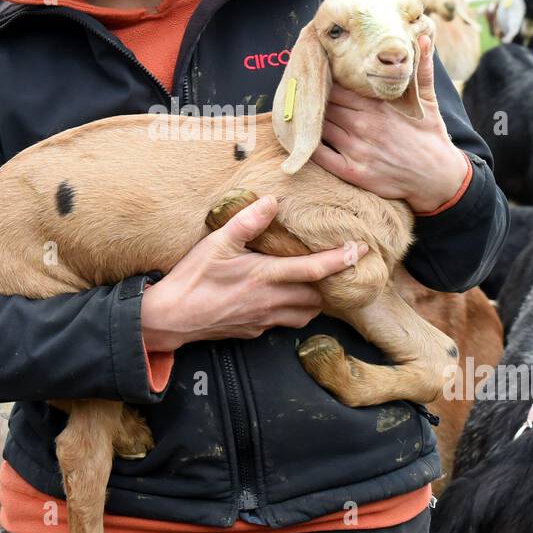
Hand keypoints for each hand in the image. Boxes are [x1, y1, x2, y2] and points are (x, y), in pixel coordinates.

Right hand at [140, 195, 366, 353]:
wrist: (171, 319)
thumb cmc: (192, 278)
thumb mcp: (216, 243)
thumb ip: (246, 222)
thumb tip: (271, 201)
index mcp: (265, 276)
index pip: (314, 270)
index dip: (340, 260)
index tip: (360, 251)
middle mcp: (271, 301)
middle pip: (318, 296)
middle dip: (334, 284)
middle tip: (344, 267)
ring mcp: (264, 319)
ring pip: (307, 314)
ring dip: (318, 300)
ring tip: (321, 284)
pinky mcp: (255, 330)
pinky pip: (287, 323)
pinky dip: (298, 312)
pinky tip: (290, 299)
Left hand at [310, 36, 468, 213]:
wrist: (438, 178)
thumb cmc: (431, 136)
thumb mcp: (429, 100)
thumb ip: (423, 69)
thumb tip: (425, 37)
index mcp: (379, 106)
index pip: (341, 87)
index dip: (326, 79)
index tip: (316, 72)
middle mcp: (365, 126)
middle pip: (327, 105)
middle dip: (315, 97)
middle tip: (302, 89)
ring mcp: (357, 150)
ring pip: (321, 128)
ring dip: (308, 119)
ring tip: (298, 111)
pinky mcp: (353, 172)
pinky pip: (322, 157)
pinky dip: (308, 146)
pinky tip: (299, 138)